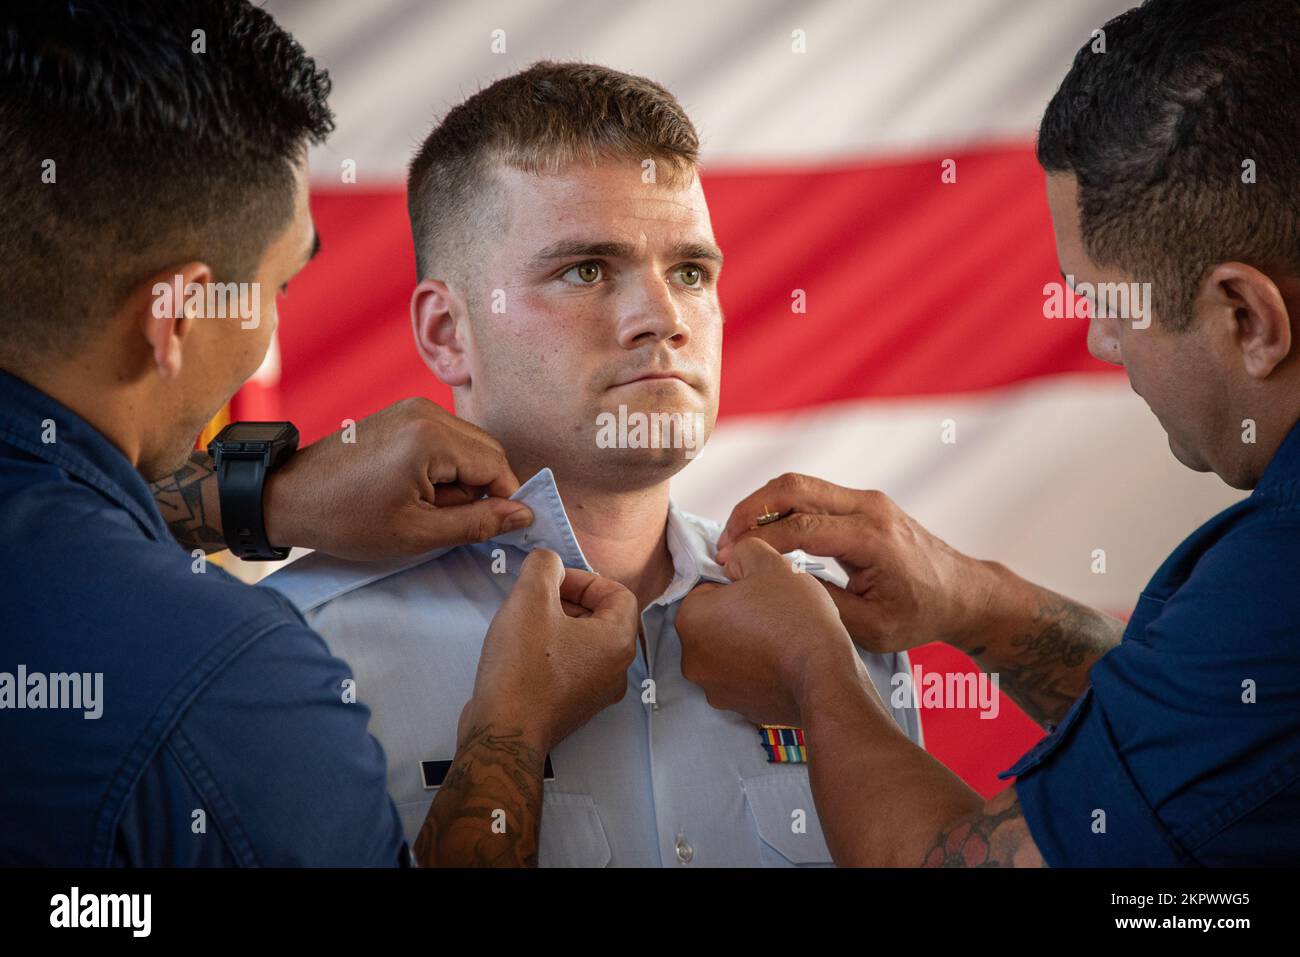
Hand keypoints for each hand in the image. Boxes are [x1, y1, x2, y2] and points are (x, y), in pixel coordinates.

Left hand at [263, 397, 533, 559]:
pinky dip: (444, 468)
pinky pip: (446, 441)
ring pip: (468, 447)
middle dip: (482, 490)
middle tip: (451, 522)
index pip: (497, 467)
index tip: (496, 531)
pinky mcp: (402, 414)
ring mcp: (413, 409)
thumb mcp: (417, 533)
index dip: (504, 502)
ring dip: (462, 481)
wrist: (288, 497)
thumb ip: (477, 523)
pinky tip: (417, 491)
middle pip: (487, 452)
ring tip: (427, 508)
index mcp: (432, 437)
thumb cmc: (347, 520)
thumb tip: (524, 515)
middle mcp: (427, 412)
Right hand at [462, 550, 638, 753]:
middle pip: (602, 618)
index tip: (550, 582)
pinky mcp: (574, 708)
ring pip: (584, 643)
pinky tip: (520, 652)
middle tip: (533, 599)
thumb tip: (550, 563)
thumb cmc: (523, 665)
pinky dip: (552, 651)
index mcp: (619, 641)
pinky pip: (571, 667)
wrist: (505, 732)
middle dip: (568, 600)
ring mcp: (597, 693)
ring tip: (523, 623)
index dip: (585, 579)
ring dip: (558, 625)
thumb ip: (543, 567)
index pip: (618, 594)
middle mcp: (617, 669)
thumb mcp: (530, 600)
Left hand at [676, 537, 866, 726]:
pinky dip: (758, 671)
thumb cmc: (793, 615)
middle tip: (773, 614)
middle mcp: (691, 659)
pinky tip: (783, 663)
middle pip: (714, 624)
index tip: (761, 592)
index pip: (706, 591)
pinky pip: (744, 680)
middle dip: (737, 617)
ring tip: (781, 640)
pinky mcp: (738, 710)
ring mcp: (714, 689)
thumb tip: (732, 561)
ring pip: (728, 653)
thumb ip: (743, 550)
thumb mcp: (769, 562)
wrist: (824, 675)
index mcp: (690, 619)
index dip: (735, 586)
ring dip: (747, 644)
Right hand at [713, 474, 1000, 654]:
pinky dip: (779, 507)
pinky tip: (762, 532)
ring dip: (760, 505)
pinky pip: (811, 492)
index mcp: (872, 538)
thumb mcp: (870, 627)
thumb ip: (821, 603)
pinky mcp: (862, 502)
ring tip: (735, 537)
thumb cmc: (920, 615)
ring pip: (798, 483)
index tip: (729, 560)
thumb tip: (773, 584)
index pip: (799, 526)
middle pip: (792, 487)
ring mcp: (867, 499)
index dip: (757, 540)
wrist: (962, 593)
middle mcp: (868, 508)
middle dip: (748, 511)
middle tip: (722, 542)